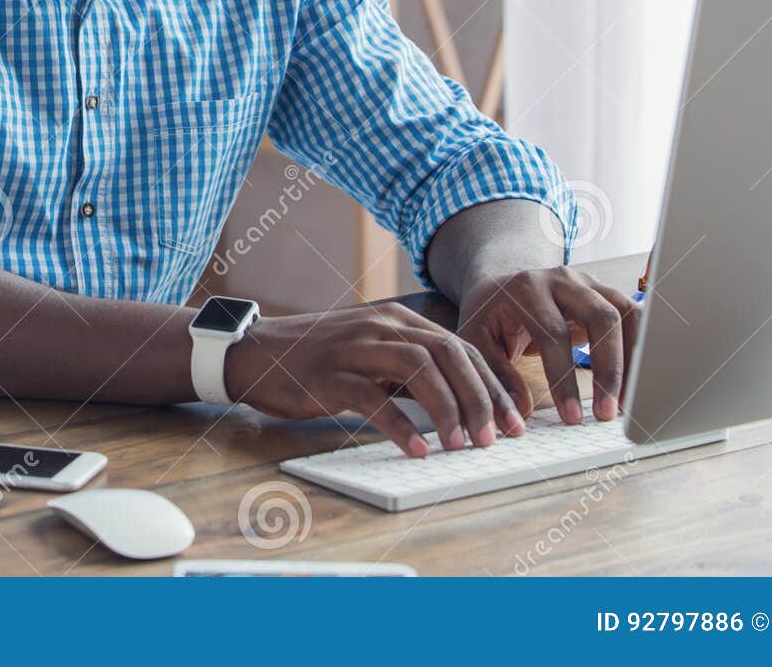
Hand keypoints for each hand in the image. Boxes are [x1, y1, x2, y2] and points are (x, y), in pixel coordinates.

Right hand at [224, 304, 526, 457]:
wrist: (256, 353)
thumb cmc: (318, 360)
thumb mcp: (372, 354)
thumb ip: (410, 372)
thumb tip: (461, 407)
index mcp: (398, 320)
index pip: (461, 346)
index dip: (493, 384)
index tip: (514, 420)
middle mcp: (382, 327)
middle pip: (448, 354)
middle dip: (481, 397)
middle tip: (497, 437)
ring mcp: (355, 348)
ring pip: (419, 369)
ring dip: (449, 409)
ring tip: (463, 445)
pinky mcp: (330, 375)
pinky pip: (374, 399)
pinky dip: (402, 427)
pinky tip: (418, 451)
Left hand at [454, 267, 638, 424]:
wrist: (501, 286)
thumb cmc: (488, 315)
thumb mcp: (475, 340)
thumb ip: (495, 375)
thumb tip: (518, 416)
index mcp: (526, 288)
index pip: (552, 332)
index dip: (564, 378)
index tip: (571, 416)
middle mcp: (563, 279)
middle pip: (601, 316)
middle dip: (609, 369)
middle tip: (608, 414)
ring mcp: (590, 283)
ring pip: (627, 315)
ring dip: (634, 362)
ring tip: (629, 406)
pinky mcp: (607, 294)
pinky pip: (635, 320)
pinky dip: (642, 351)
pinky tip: (637, 385)